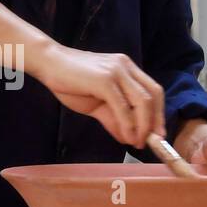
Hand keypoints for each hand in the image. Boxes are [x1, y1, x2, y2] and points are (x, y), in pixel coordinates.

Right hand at [33, 41, 164, 147]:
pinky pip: (123, 107)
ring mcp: (116, 71)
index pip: (152, 90)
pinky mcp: (105, 80)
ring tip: (137, 142)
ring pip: (142, 101)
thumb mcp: (95, 103)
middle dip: (155, 121)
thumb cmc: (69, 81)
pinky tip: (126, 137)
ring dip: (143, 126)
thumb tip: (128, 137)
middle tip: (153, 142)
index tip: (157, 134)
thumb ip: (113, 117)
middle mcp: (126, 67)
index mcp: (126, 68)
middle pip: (153, 95)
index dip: (159, 113)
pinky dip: (128, 125)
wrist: (47, 64)